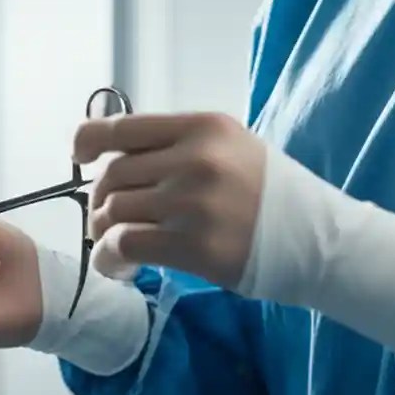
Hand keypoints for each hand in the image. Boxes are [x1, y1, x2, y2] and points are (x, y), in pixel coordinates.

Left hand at [73, 113, 265, 287]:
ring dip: (101, 231)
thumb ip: (179, 145)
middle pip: (114, 175)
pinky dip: (110, 257)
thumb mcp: (231, 147)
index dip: (89, 141)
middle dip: (100, 200)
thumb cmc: (269, 193)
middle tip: (106, 220)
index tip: (79, 156)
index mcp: (203, 128)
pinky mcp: (192, 245)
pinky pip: (126, 246)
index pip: (124, 127)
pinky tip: (118, 266)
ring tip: (112, 244)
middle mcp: (195, 159)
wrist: (315, 239)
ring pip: (113, 211)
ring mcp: (192, 203)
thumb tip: (118, 159)